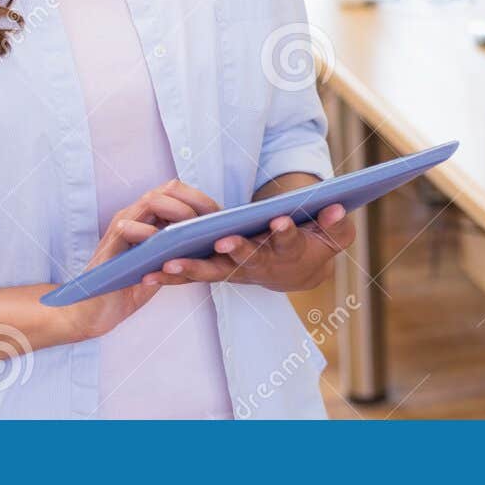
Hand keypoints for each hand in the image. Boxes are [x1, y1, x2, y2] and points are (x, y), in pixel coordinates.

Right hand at [57, 180, 220, 340]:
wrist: (97, 308)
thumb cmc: (133, 283)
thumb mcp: (164, 260)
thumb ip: (181, 244)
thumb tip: (214, 236)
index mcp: (149, 215)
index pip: (176, 191)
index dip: (200, 198)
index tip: (220, 213)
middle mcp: (134, 214)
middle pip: (167, 190)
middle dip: (194, 200)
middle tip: (211, 220)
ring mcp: (121, 226)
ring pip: (150, 201)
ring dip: (176, 211)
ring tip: (192, 228)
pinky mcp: (110, 245)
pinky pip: (128, 228)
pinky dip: (149, 233)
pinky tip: (166, 245)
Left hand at [142, 204, 355, 293]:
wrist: (298, 272)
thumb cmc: (315, 246)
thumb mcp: (334, 236)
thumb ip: (336, 224)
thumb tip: (337, 208)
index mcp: (287, 251)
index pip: (289, 240)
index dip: (286, 231)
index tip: (281, 221)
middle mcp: (259, 264)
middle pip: (246, 259)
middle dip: (236, 251)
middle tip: (224, 242)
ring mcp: (235, 271)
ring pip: (212, 272)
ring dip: (191, 269)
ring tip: (167, 264)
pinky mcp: (216, 272)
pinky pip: (192, 276)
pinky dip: (171, 276)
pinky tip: (147, 272)